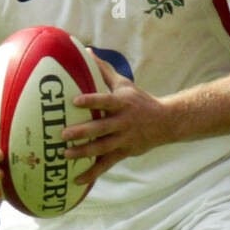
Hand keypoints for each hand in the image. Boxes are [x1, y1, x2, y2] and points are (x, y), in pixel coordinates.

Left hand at [62, 51, 168, 184]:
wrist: (166, 122)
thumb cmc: (139, 100)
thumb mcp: (124, 84)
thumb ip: (103, 70)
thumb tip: (86, 50)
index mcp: (122, 103)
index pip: (105, 101)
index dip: (91, 101)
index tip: (75, 101)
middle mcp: (123, 122)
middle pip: (101, 128)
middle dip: (83, 132)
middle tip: (63, 134)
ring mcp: (124, 139)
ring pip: (102, 148)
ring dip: (84, 152)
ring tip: (66, 155)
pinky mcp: (124, 152)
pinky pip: (107, 164)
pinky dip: (92, 173)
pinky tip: (77, 179)